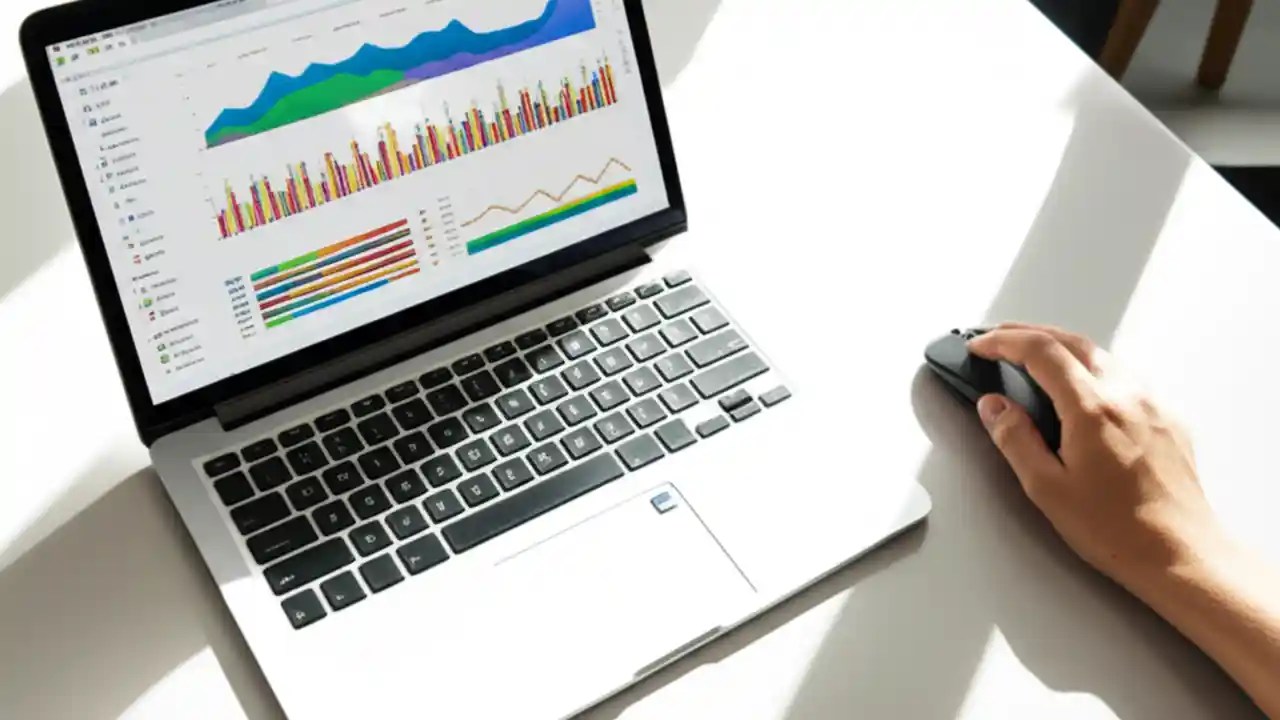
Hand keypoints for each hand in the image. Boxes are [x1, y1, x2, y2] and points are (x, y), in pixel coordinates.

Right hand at [967, 324, 1224, 595]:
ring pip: (1101, 354)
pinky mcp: (1167, 418)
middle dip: (1029, 333)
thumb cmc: (1119, 531)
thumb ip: (1015, 439)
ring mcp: (1152, 404)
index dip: (1002, 341)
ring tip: (1034, 358)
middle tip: (999, 340)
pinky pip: (1124, 376)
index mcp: (1092, 409)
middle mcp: (1127, 395)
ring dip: (1061, 347)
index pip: (1040, 351)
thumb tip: (994, 407)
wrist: (1180, 554)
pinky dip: (1092, 368)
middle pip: (1071, 341)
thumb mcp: (1046, 488)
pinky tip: (1080, 387)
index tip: (980, 347)